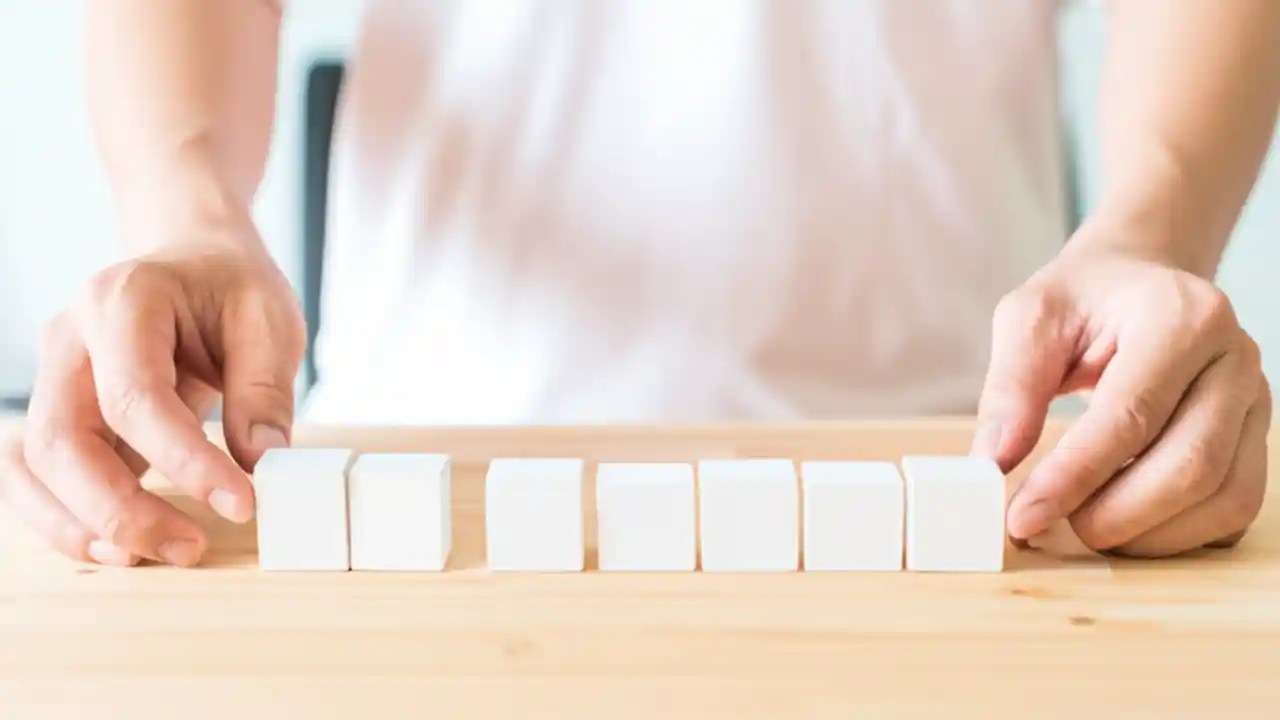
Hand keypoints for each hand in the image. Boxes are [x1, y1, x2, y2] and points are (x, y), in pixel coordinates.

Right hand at [0, 237, 304, 565]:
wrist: (192, 261)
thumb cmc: (229, 287)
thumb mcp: (269, 318)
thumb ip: (264, 389)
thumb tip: (261, 462)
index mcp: (124, 301)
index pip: (137, 396)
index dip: (185, 461)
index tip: (242, 503)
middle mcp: (70, 338)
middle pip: (63, 439)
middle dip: (121, 508)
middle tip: (191, 547)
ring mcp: (54, 377)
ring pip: (31, 465)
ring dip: (80, 524)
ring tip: (148, 557)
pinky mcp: (58, 414)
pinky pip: (34, 477)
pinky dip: (64, 520)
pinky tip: (117, 548)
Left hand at [973, 223, 1269, 556]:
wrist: (1139, 278)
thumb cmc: (1083, 298)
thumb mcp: (1029, 319)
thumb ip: (1010, 388)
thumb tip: (991, 462)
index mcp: (1180, 317)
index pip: (1130, 415)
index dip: (1074, 477)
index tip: (1022, 517)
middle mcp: (1234, 358)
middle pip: (1190, 466)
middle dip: (1113, 515)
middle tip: (1048, 527)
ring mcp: (1256, 399)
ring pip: (1223, 498)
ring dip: (1147, 535)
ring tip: (1082, 525)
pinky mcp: (1257, 436)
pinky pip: (1235, 508)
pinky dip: (1178, 533)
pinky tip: (1125, 522)